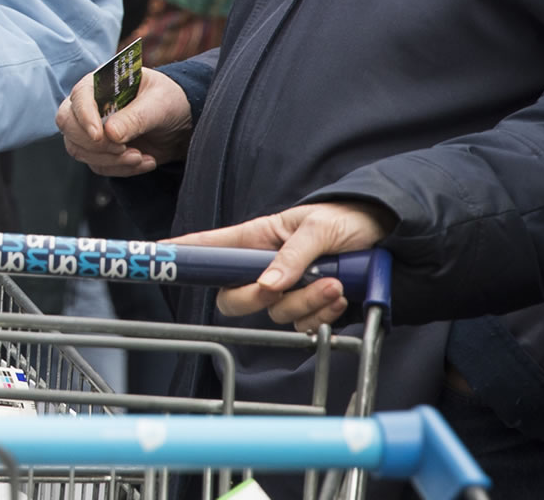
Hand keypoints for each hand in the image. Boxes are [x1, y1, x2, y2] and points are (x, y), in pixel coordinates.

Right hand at [58, 65, 192, 175]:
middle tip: (124, 149)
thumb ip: (135, 117)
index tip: (99, 136)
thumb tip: (109, 133)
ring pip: (78, 149)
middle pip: (68, 125)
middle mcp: (89, 105)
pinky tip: (147, 160)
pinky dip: (122, 169)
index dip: (84, 117)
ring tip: (141, 157)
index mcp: (100, 83)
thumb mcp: (160, 104)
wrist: (183, 124)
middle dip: (95, 144)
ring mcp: (91, 129)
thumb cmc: (170, 102)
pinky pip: (98, 165)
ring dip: (110, 159)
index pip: (78, 97)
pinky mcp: (100, 151)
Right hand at [178, 202, 392, 331]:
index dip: (180, 253)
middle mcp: (263, 265)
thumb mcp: (318, 228)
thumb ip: (291, 256)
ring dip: (306, 303)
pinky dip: (323, 315)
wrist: (388, 238)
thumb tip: (267, 285)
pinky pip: (303, 324)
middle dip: (256, 298)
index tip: (155, 256)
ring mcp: (286, 288)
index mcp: (255, 238)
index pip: (208, 246)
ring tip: (336, 283)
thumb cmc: (347, 219)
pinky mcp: (309, 306)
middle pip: (233, 296)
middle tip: (280, 288)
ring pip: (275, 312)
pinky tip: (340, 296)